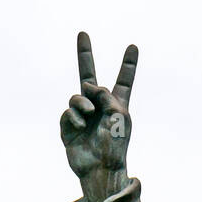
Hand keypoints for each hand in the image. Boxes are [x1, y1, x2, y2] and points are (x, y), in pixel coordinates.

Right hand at [60, 31, 136, 184]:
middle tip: (83, 33)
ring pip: (77, 96)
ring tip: (89, 113)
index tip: (133, 46)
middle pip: (90, 78)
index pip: (123, 81)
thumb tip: (88, 86)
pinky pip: (68, 112)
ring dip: (83, 102)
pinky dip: (74, 116)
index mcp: (118, 105)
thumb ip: (106, 95)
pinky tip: (81, 125)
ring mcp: (83, 116)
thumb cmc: (115, 144)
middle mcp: (99, 107)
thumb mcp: (119, 115)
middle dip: (85, 55)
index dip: (128, 65)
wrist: (101, 168)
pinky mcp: (69, 126)